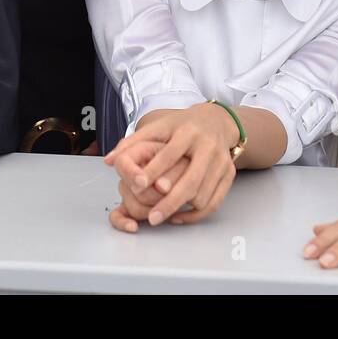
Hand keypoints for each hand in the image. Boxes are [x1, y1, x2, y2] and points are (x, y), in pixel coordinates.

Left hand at [104, 104, 237, 225]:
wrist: (217, 121)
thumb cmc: (182, 126)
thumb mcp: (159, 127)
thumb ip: (132, 142)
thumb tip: (108, 161)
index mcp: (186, 132)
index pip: (169, 153)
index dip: (153, 170)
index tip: (136, 186)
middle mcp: (206, 146)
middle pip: (190, 180)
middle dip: (170, 201)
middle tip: (152, 218)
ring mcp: (221, 161)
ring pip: (203, 194)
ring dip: (183, 209)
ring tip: (163, 215)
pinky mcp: (229, 174)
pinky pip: (215, 201)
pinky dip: (198, 214)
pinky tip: (180, 217)